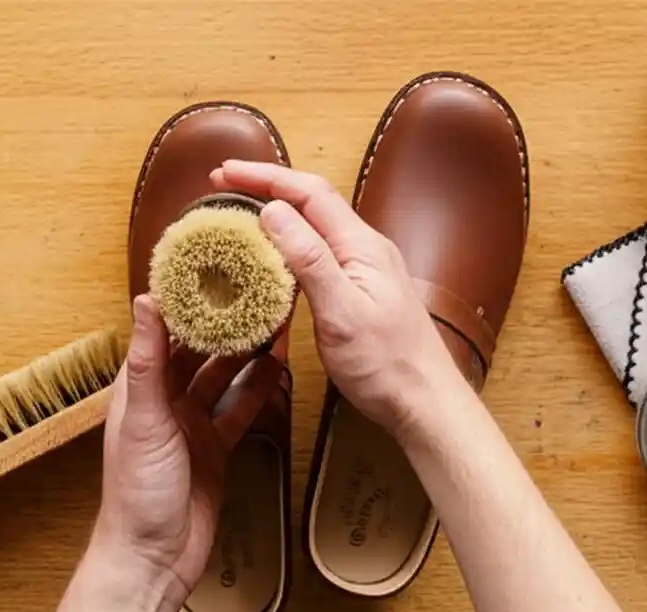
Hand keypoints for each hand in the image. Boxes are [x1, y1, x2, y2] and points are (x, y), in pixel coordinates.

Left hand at [92, 295, 281, 605]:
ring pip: (222, 377)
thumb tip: (146, 300)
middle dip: (222, 323)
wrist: (154, 558)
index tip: (210, 271)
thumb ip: (148, 361)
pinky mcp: (215, 448)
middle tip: (252, 292)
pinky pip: (238, 410)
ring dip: (244, 353)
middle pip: (197, 351)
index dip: (185, 303)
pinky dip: (257, 390)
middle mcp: (165, 402)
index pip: (162, 332)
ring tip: (271, 322)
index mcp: (139, 389)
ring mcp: (191, 425)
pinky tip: (277, 370)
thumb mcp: (145, 419)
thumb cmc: (138, 493)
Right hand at [210, 160, 461, 435]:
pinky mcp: (361, 292)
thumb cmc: (387, 364)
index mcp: (361, 246)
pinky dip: (288, 244)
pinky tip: (270, 257)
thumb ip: (309, 259)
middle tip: (221, 185)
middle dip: (267, 186)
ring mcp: (365, 270)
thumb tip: (273, 209)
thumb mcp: (342, 312)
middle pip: (312, 202)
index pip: (309, 192)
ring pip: (315, 227)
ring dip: (276, 213)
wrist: (425, 403)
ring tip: (238, 213)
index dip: (266, 176)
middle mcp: (365, 249)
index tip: (224, 172)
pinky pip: (320, 253)